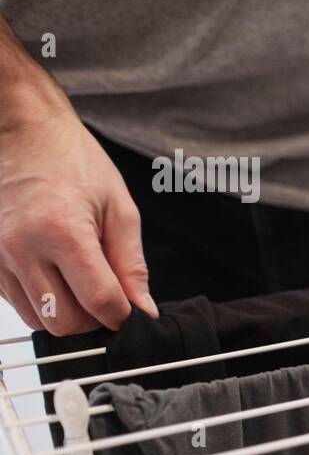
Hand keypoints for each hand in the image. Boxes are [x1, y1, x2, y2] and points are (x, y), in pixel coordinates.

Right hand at [0, 111, 155, 334]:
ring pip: (39, 319)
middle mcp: (22, 248)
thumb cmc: (73, 161)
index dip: (123, 316)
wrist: (21, 132)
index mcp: (62, 232)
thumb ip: (132, 265)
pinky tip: (59, 276)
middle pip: (65, 321)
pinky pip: (19, 303)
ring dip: (68, 314)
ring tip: (84, 284)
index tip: (134, 311)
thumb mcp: (119, 208)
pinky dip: (45, 302)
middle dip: (94, 320)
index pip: (98, 302)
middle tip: (110, 299)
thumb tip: (144, 310)